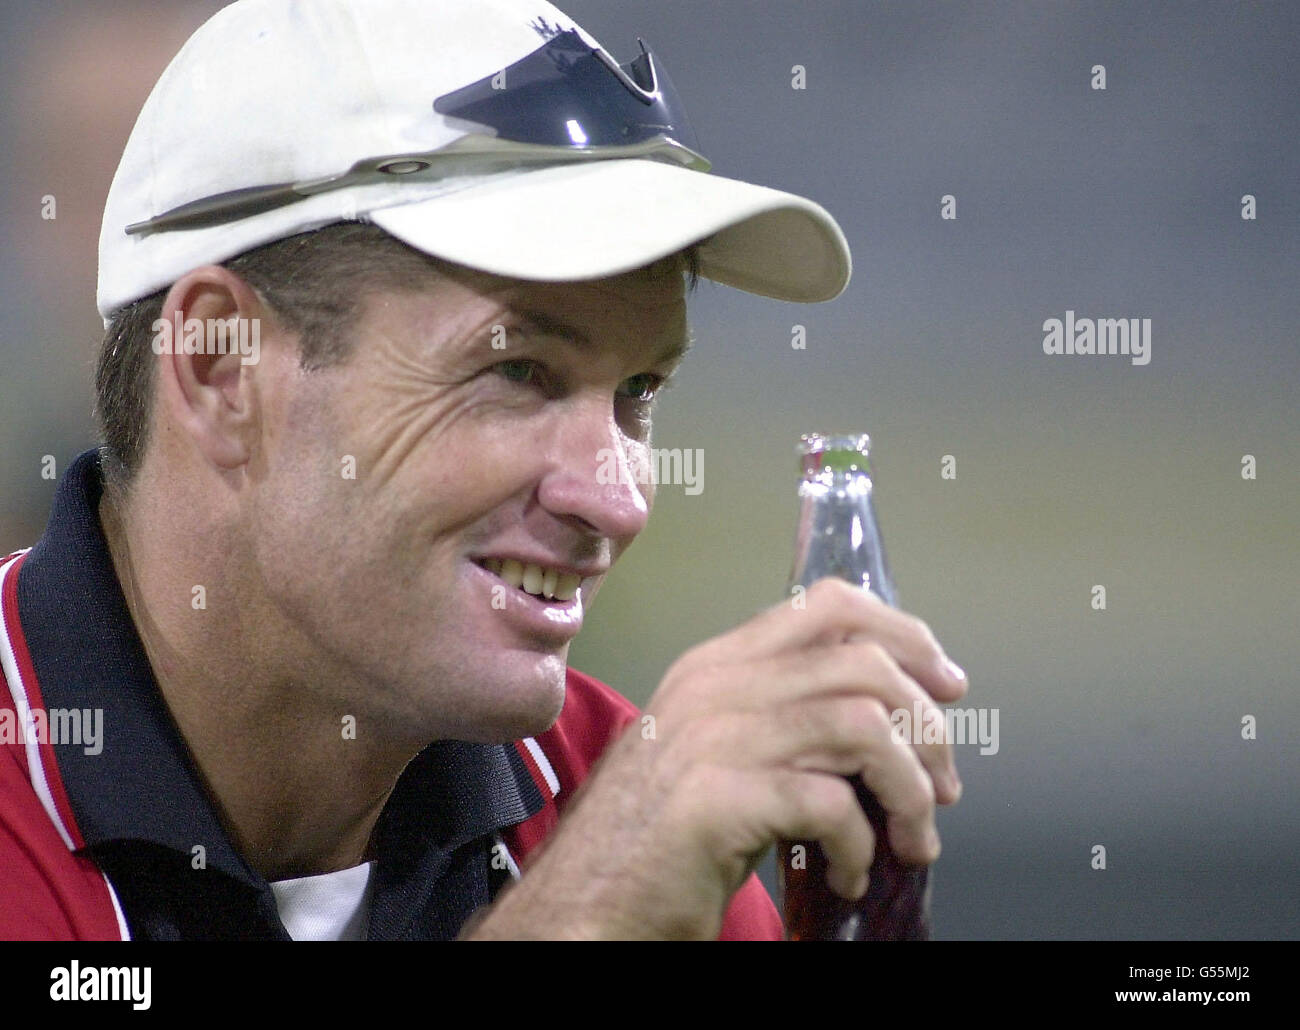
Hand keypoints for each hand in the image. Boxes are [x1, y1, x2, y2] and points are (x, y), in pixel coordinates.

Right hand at [463, 578, 968, 939]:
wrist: (590, 901)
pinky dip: (862, 844)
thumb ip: (784, 714)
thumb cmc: (661, 834)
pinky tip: (852, 872)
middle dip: (926, 729)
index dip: (905, 634)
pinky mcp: (714, 802)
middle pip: (862, 664)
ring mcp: (710, 739)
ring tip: (913, 837)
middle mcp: (713, 686)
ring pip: (861, 726)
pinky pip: (829, 804)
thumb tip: (888, 716)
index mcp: (717, 664)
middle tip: (942, 788)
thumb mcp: (718, 749)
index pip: (828, 605)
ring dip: (910, 790)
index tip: (946, 685)